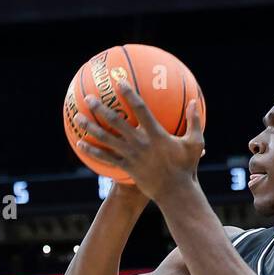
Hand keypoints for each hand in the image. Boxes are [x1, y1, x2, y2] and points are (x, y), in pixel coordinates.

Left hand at [76, 81, 203, 201]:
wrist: (176, 193)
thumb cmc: (187, 168)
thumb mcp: (195, 143)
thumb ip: (194, 121)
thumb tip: (195, 102)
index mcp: (156, 134)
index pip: (140, 109)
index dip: (129, 94)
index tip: (119, 81)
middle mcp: (140, 143)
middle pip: (116, 122)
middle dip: (101, 108)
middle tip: (89, 98)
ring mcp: (131, 156)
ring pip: (107, 139)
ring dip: (91, 127)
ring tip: (78, 117)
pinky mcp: (126, 168)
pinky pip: (106, 159)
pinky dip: (93, 151)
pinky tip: (80, 144)